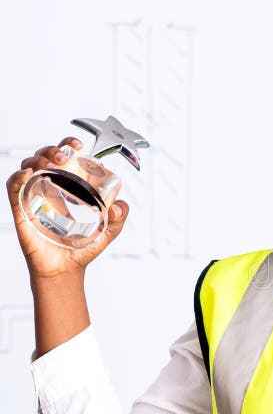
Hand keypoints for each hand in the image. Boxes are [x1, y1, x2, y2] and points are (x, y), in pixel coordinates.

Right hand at [6, 137, 129, 279]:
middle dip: (51, 149)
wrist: (65, 269)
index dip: (67, 145)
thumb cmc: (83, 247)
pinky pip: (13, 188)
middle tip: (62, 157)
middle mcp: (49, 188)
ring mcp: (34, 198)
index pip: (64, 158)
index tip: (77, 144)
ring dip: (36, 159)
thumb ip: (119, 217)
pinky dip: (18, 177)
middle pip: (43, 157)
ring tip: (50, 164)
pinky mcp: (21, 210)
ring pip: (28, 167)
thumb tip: (119, 206)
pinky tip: (28, 174)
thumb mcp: (109, 230)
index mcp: (68, 187)